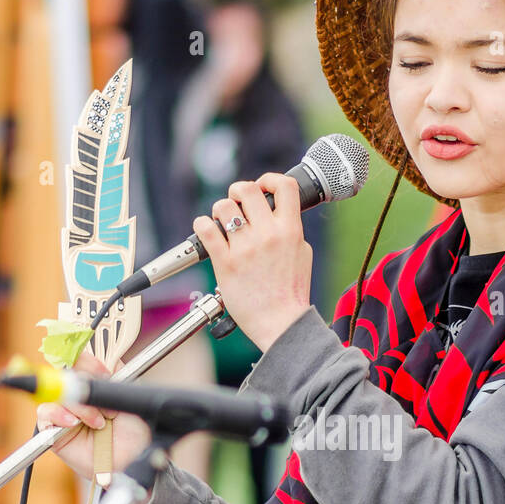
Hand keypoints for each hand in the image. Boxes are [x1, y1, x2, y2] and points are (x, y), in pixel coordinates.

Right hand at [36, 352, 151, 481]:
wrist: (132, 460)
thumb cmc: (135, 432)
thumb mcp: (132, 398)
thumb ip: (117, 377)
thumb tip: (108, 357)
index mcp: (95, 382)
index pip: (80, 359)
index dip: (87, 361)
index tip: (102, 370)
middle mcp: (77, 394)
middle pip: (64, 371)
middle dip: (85, 384)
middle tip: (104, 401)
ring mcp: (64, 410)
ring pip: (56, 391)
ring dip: (79, 406)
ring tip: (100, 423)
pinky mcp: (54, 430)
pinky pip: (45, 412)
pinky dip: (58, 414)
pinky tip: (74, 423)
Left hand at [193, 172, 311, 352]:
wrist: (281, 323)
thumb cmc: (291, 293)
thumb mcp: (302, 254)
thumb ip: (290, 229)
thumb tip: (276, 211)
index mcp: (290, 230)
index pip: (284, 186)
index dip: (269, 179)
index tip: (263, 187)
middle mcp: (268, 235)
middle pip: (247, 189)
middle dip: (238, 191)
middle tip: (237, 204)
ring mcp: (246, 248)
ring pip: (224, 206)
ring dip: (220, 209)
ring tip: (222, 222)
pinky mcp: (225, 263)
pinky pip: (206, 229)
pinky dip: (202, 225)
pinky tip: (207, 230)